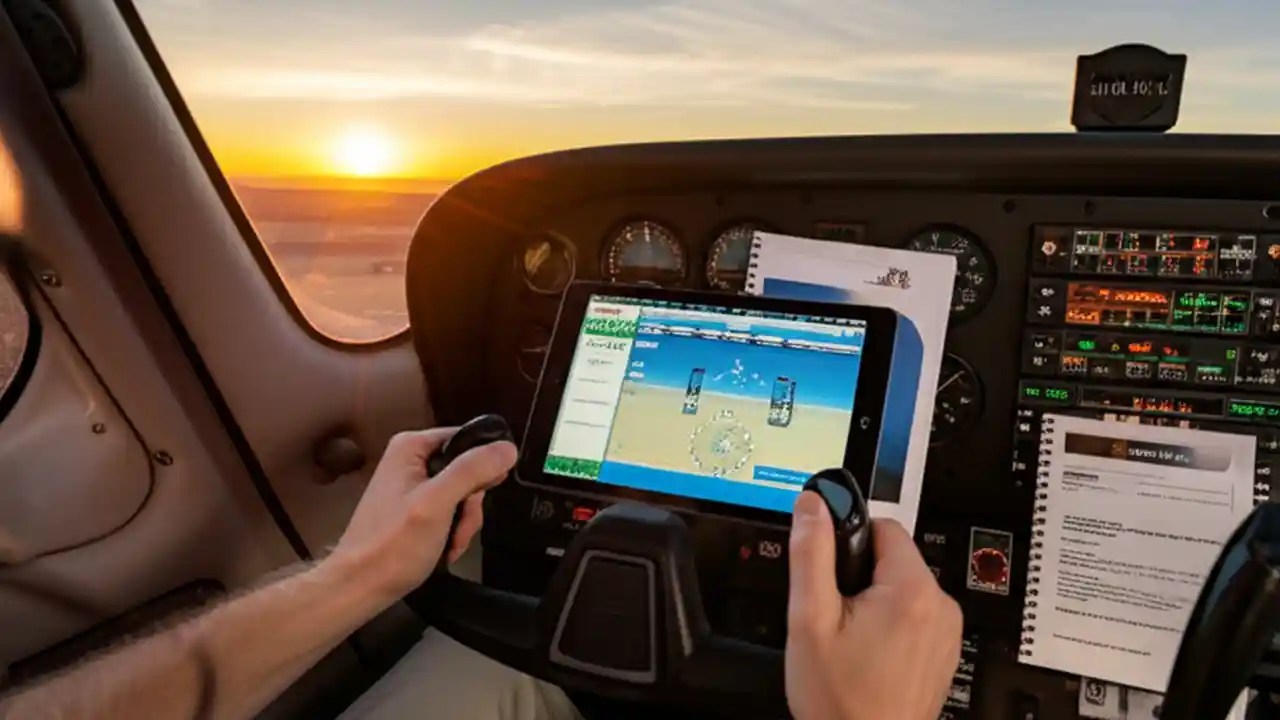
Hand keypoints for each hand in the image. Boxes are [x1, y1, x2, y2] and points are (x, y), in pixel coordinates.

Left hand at [327, 428, 516, 601]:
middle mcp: (410, 460)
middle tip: (460, 528)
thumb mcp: (438, 502)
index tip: (484, 493)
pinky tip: (445, 549)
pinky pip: (449, 511)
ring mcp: (411, 487)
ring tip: (450, 544)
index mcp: (411, 446)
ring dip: (464, 523)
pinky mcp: (413, 510)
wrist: (359, 587)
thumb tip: (508, 448)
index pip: (466, 438)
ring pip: (461, 495)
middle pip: (466, 470)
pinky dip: (452, 532)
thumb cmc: (393, 544)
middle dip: (471, 504)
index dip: (483, 465)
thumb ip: (472, 471)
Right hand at [785, 492, 962, 719]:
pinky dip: (890, 625)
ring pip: (902, 587)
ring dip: (874, 601)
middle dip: (859, 576)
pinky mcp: (944, 651)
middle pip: (894, 558)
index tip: (829, 569)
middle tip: (833, 615)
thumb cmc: (840, 701)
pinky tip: (868, 655)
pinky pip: (915, 616)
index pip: (884, 526)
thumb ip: (811, 554)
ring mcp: (947, 632)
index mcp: (913, 591)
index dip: (849, 541)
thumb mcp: (810, 620)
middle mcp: (942, 607)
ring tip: (850, 640)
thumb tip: (813, 505)